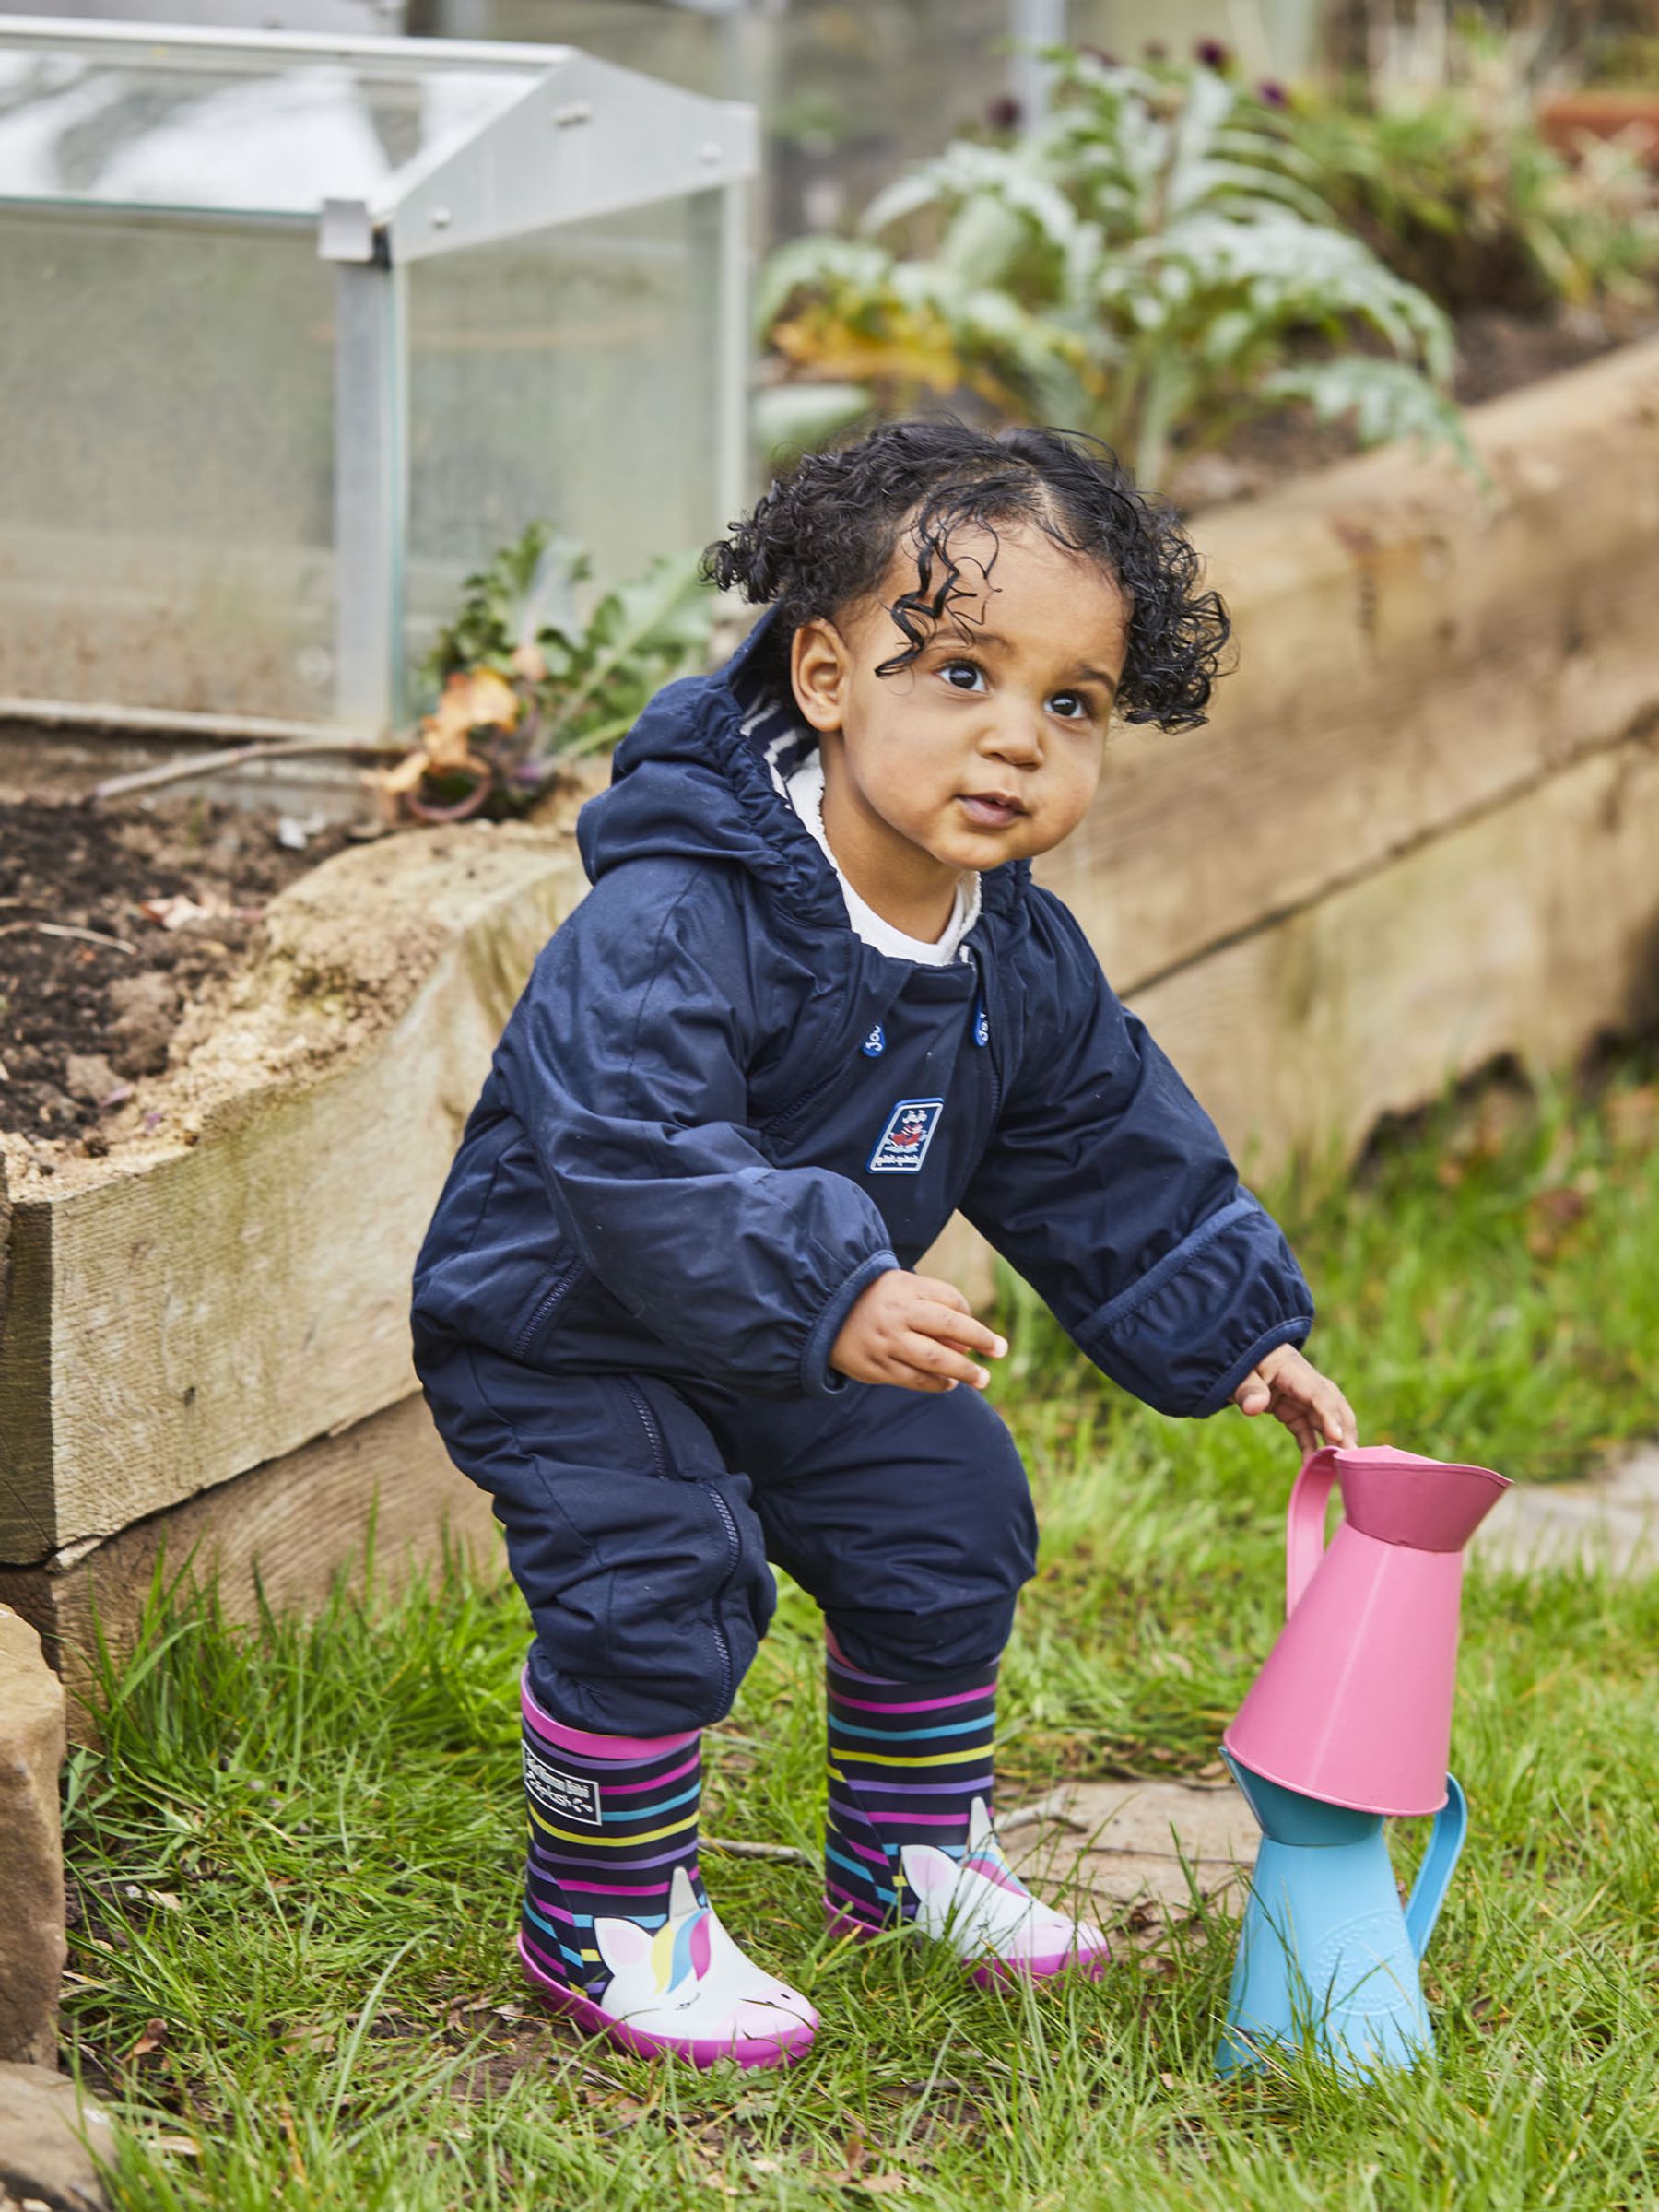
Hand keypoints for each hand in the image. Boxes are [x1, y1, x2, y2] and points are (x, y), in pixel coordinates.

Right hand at [831, 1270, 1007, 1393]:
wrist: (822, 1313)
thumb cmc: (874, 1299)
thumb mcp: (901, 1288)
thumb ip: (935, 1307)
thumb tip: (967, 1344)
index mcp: (904, 1288)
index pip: (951, 1301)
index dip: (971, 1319)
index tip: (983, 1335)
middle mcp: (896, 1315)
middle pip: (948, 1328)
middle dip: (980, 1340)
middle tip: (1001, 1351)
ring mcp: (885, 1342)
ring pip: (934, 1360)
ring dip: (963, 1371)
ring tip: (982, 1379)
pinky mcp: (874, 1367)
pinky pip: (913, 1379)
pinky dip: (936, 1384)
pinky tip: (949, 1384)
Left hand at [1233, 1344, 1356, 1455]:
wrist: (1236, 1355)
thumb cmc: (1240, 1360)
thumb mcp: (1238, 1373)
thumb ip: (1247, 1389)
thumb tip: (1253, 1407)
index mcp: (1294, 1369)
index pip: (1318, 1393)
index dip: (1329, 1414)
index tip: (1336, 1437)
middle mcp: (1305, 1383)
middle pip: (1333, 1405)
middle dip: (1345, 1429)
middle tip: (1351, 1456)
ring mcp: (1300, 1398)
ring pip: (1324, 1420)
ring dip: (1334, 1441)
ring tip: (1339, 1465)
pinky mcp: (1293, 1410)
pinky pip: (1307, 1430)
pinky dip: (1311, 1447)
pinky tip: (1311, 1465)